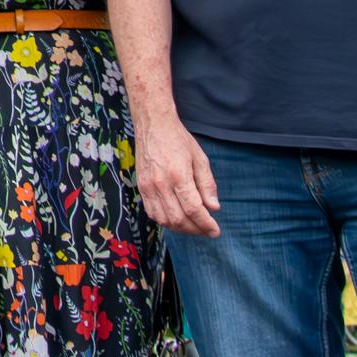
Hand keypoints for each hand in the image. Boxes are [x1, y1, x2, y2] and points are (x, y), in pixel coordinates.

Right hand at [133, 113, 219, 237]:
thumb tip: (214, 207)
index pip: (193, 209)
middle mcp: (161, 184)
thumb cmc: (178, 140)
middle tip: (206, 230)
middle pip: (178, 219)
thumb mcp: (200, 158)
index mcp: (178, 175)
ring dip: (181, 228)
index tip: (215, 231)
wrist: (153, 125)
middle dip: (195, 229)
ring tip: (193, 226)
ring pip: (164, 220)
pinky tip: (176, 219)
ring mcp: (148, 187)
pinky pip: (152, 213)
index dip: (206, 224)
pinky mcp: (141, 187)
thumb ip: (207, 184)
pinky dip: (165, 221)